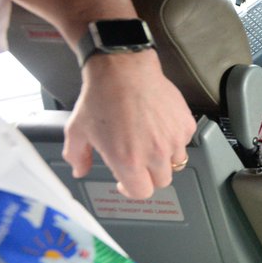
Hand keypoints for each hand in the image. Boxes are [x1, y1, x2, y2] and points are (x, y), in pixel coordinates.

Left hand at [63, 50, 195, 198]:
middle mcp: (155, 154)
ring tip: (150, 143)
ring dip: (164, 159)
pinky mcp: (185, 124)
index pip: (141, 192)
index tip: (127, 182)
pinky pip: (183, 142)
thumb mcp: (77, 130)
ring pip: (175, 162)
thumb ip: (76, 156)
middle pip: (161, 181)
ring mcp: (173, 139)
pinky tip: (159, 127)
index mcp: (128, 161)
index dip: (132, 189)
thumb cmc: (102, 97)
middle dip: (149, 175)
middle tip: (139, 161)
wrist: (124, 70)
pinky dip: (174, 139)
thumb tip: (79, 170)